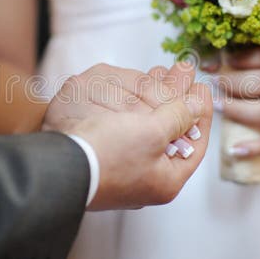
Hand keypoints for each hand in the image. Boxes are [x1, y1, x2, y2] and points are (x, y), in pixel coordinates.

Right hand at [42, 62, 212, 209]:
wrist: (57, 168)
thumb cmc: (107, 155)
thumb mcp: (153, 132)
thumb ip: (178, 116)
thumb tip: (195, 106)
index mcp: (166, 181)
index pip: (196, 145)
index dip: (201, 115)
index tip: (201, 89)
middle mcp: (147, 181)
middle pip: (173, 138)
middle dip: (177, 105)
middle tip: (182, 78)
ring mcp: (125, 173)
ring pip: (150, 133)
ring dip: (156, 105)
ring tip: (160, 77)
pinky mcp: (105, 161)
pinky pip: (130, 133)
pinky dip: (136, 112)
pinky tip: (134, 94)